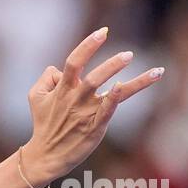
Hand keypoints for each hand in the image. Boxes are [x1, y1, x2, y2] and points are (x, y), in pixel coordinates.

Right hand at [20, 27, 163, 185]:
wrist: (45, 156)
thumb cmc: (43, 123)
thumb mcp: (35, 97)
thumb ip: (46, 77)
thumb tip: (59, 68)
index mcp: (62, 89)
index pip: (74, 62)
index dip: (88, 45)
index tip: (103, 32)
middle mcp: (75, 99)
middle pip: (94, 78)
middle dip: (112, 65)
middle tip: (129, 55)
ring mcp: (86, 114)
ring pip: (110, 93)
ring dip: (132, 82)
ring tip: (152, 69)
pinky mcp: (95, 128)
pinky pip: (107, 112)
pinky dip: (114, 100)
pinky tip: (122, 88)